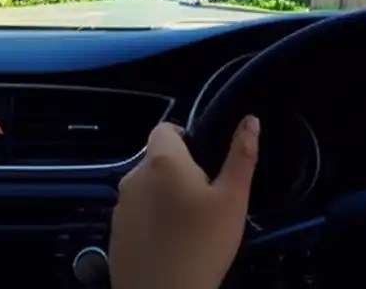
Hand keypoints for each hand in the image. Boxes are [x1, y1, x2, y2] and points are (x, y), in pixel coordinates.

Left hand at [109, 116, 259, 288]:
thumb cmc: (203, 244)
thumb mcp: (233, 200)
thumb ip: (241, 156)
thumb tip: (250, 119)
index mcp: (162, 161)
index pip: (165, 128)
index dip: (186, 138)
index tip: (206, 163)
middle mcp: (133, 177)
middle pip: (157, 160)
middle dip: (179, 171)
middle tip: (205, 200)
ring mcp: (120, 207)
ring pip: (146, 188)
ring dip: (164, 196)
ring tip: (189, 226)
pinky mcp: (115, 233)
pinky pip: (136, 214)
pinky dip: (151, 221)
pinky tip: (170, 245)